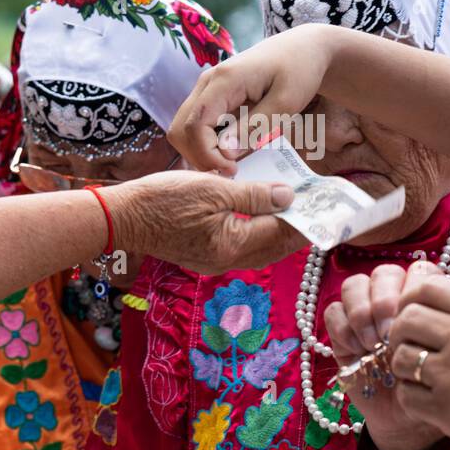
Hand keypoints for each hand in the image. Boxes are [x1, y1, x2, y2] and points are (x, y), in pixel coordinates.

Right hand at [105, 170, 308, 274]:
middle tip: (318, 207)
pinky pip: (244, 246)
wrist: (122, 217)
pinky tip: (264, 213)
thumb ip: (253, 193)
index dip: (306, 217)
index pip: (283, 233)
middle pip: (276, 247)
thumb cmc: (163, 199)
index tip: (326, 205)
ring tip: (297, 208)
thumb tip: (288, 197)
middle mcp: (229, 260)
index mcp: (233, 245)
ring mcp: (216, 261)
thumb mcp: (213, 188)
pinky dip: (260, 232)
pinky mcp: (205, 256)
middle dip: (298, 228)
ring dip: (280, 231)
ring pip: (262, 249)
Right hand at [169, 24, 334, 174]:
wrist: (304, 49)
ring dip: (202, 152)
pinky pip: (197, 125)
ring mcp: (207, 88)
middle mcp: (208, 82)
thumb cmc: (300, 71)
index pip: (194, 125)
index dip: (206, 154)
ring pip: (184, 129)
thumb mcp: (285, 103)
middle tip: (231, 172)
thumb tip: (224, 154)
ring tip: (233, 165)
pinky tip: (233, 152)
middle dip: (200, 157)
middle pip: (181, 129)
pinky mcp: (213, 96)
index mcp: (224, 80)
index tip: (233, 170)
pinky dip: (208, 144)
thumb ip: (254, 128)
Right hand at [323, 261, 446, 449]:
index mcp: (425, 300)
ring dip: (361, 311)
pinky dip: (343, 328)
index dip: (414, 290)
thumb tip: (435, 312)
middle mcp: (394, 301)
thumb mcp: (448, 359)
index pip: (418, 270)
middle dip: (384, 300)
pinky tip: (356, 351)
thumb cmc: (435, 388)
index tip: (420, 322)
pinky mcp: (342, 332)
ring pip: (355, 285)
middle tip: (389, 334)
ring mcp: (365, 314)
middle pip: (384, 273)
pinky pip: (333, 311)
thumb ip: (442, 331)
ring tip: (371, 344)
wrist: (408, 421)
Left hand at [385, 274, 449, 449]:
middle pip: (405, 317)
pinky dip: (412, 399)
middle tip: (413, 350)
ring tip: (422, 379)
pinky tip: (430, 403)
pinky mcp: (445, 406)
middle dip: (400, 334)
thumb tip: (432, 305)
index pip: (426, 286)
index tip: (416, 318)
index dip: (411, 301)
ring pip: (399, 355)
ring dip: (404, 368)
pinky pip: (405, 393)